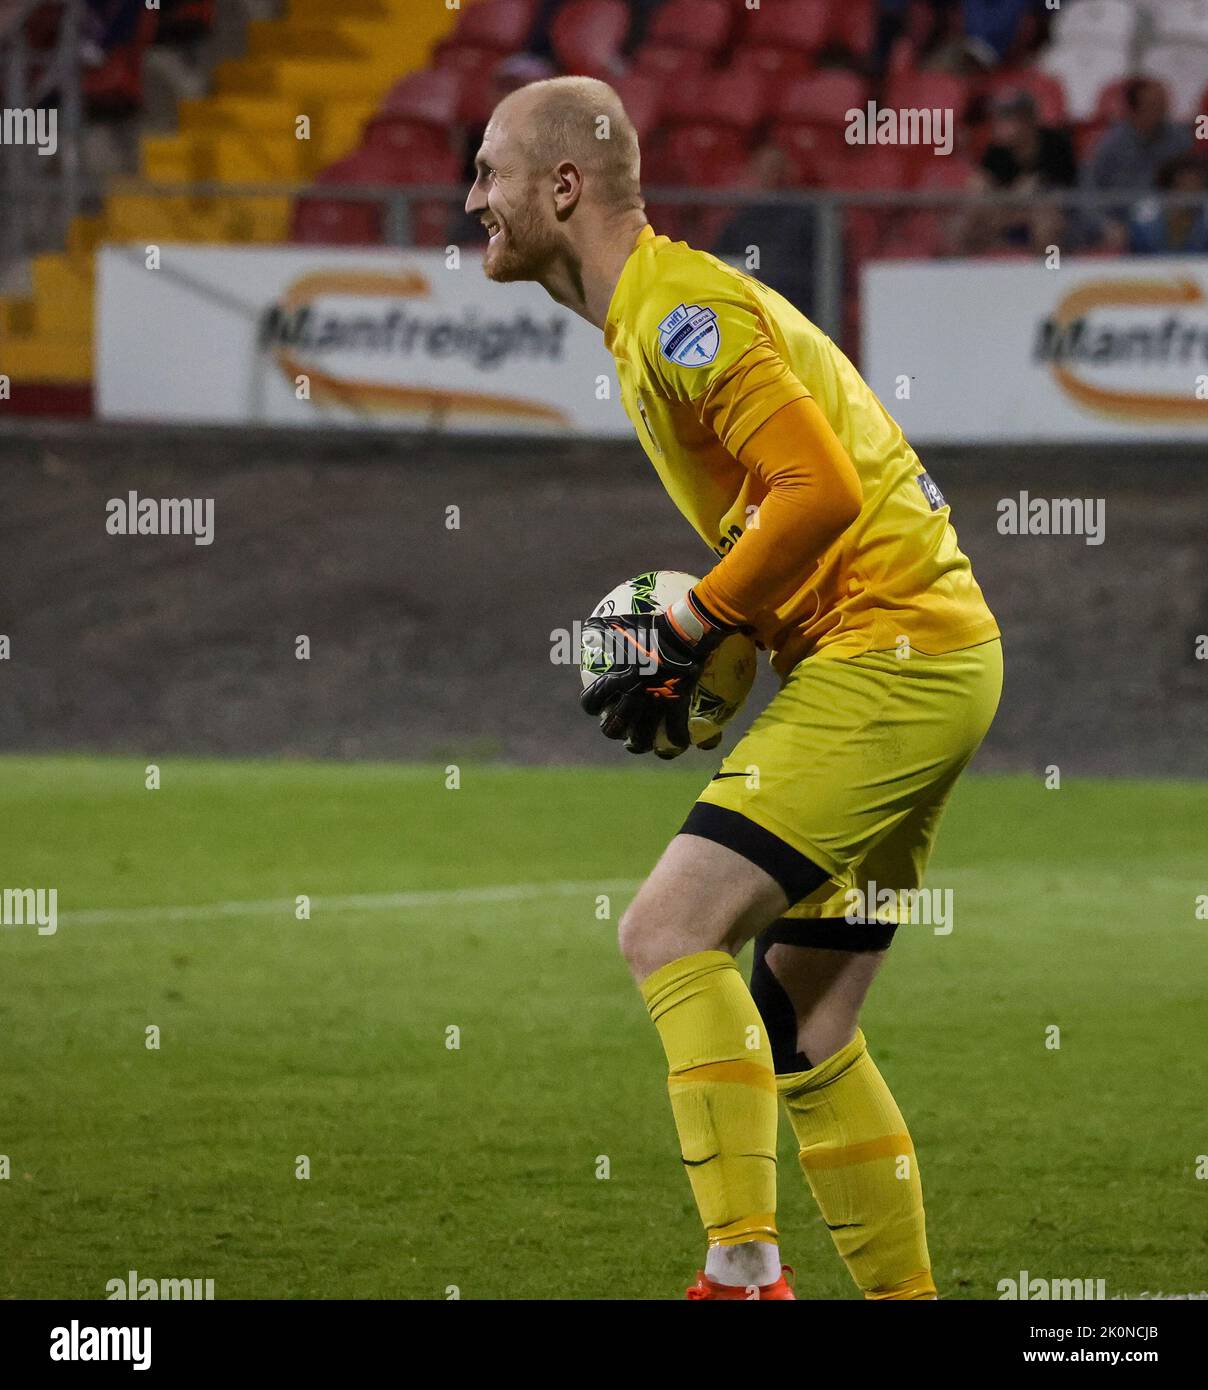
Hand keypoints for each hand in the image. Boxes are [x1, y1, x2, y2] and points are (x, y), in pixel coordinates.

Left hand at [580, 594, 725, 757]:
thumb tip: (588, 626)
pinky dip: (679, 740)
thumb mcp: (621, 626)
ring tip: (640, 744)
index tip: (595, 707)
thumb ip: (603, 630)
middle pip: (614, 728)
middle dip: (613, 731)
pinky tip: (681, 743)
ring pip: (642, 739)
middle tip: (616, 729)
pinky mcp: (676, 705)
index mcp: (618, 679)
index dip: (591, 705)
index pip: (593, 700)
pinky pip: (677, 731)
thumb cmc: (652, 627)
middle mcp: (633, 696)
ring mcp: (655, 704)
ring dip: (640, 745)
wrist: (682, 633)